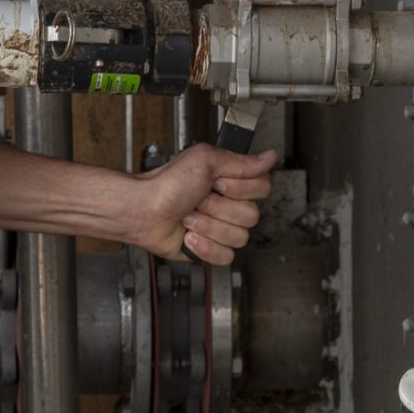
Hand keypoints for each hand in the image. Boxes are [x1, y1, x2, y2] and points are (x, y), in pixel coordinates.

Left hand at [127, 143, 277, 266]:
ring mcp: (221, 228)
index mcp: (231, 181)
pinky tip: (190, 236)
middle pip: (252, 216)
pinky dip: (206, 247)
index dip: (241, 188)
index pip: (263, 188)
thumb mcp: (205, 160)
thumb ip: (241, 161)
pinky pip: (226, 256)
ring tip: (189, 217)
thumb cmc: (167, 184)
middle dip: (219, 208)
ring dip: (208, 226)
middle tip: (197, 200)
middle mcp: (229, 205)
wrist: (143, 211)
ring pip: (239, 237)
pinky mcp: (211, 248)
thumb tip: (269, 156)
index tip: (219, 182)